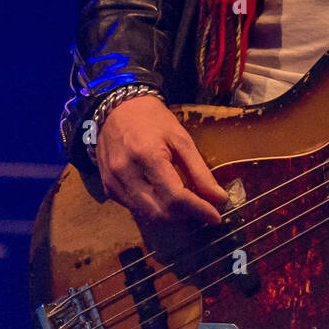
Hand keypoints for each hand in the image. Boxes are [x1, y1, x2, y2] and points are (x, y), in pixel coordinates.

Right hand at [94, 94, 226, 225]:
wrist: (117, 111)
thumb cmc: (153, 121)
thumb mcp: (182, 139)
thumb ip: (200, 171)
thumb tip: (219, 199)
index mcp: (148, 156)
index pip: (175, 197)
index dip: (198, 210)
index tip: (216, 217)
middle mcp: (126, 174)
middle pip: (160, 213)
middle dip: (186, 216)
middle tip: (204, 209)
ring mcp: (114, 184)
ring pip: (147, 216)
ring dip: (171, 216)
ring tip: (188, 205)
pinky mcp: (109, 189)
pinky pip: (135, 209)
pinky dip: (155, 209)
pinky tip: (167, 198)